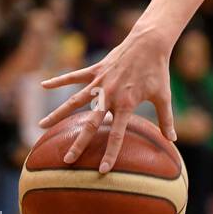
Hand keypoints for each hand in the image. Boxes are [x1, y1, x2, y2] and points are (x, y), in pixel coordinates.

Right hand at [38, 29, 176, 173]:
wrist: (149, 44)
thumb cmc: (158, 71)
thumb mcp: (164, 96)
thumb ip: (166, 120)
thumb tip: (172, 140)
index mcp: (126, 104)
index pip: (117, 134)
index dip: (110, 153)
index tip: (103, 170)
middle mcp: (109, 95)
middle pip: (90, 123)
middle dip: (79, 143)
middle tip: (67, 160)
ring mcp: (100, 82)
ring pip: (74, 101)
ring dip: (58, 114)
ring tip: (41, 126)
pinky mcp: (95, 69)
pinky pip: (74, 76)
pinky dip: (58, 80)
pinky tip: (43, 85)